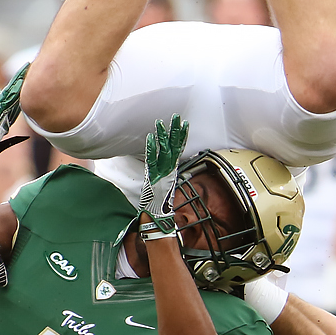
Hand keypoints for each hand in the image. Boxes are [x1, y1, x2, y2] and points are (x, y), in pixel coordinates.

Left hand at [138, 115, 189, 240]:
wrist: (158, 217)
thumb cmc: (160, 204)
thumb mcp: (165, 187)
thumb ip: (166, 177)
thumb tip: (168, 169)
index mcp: (172, 171)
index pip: (178, 149)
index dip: (181, 136)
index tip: (184, 124)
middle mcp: (169, 170)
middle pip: (173, 147)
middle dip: (175, 131)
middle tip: (176, 117)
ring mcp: (161, 173)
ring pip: (164, 151)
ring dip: (162, 136)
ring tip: (160, 123)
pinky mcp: (153, 177)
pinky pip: (152, 161)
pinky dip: (152, 150)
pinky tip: (151, 139)